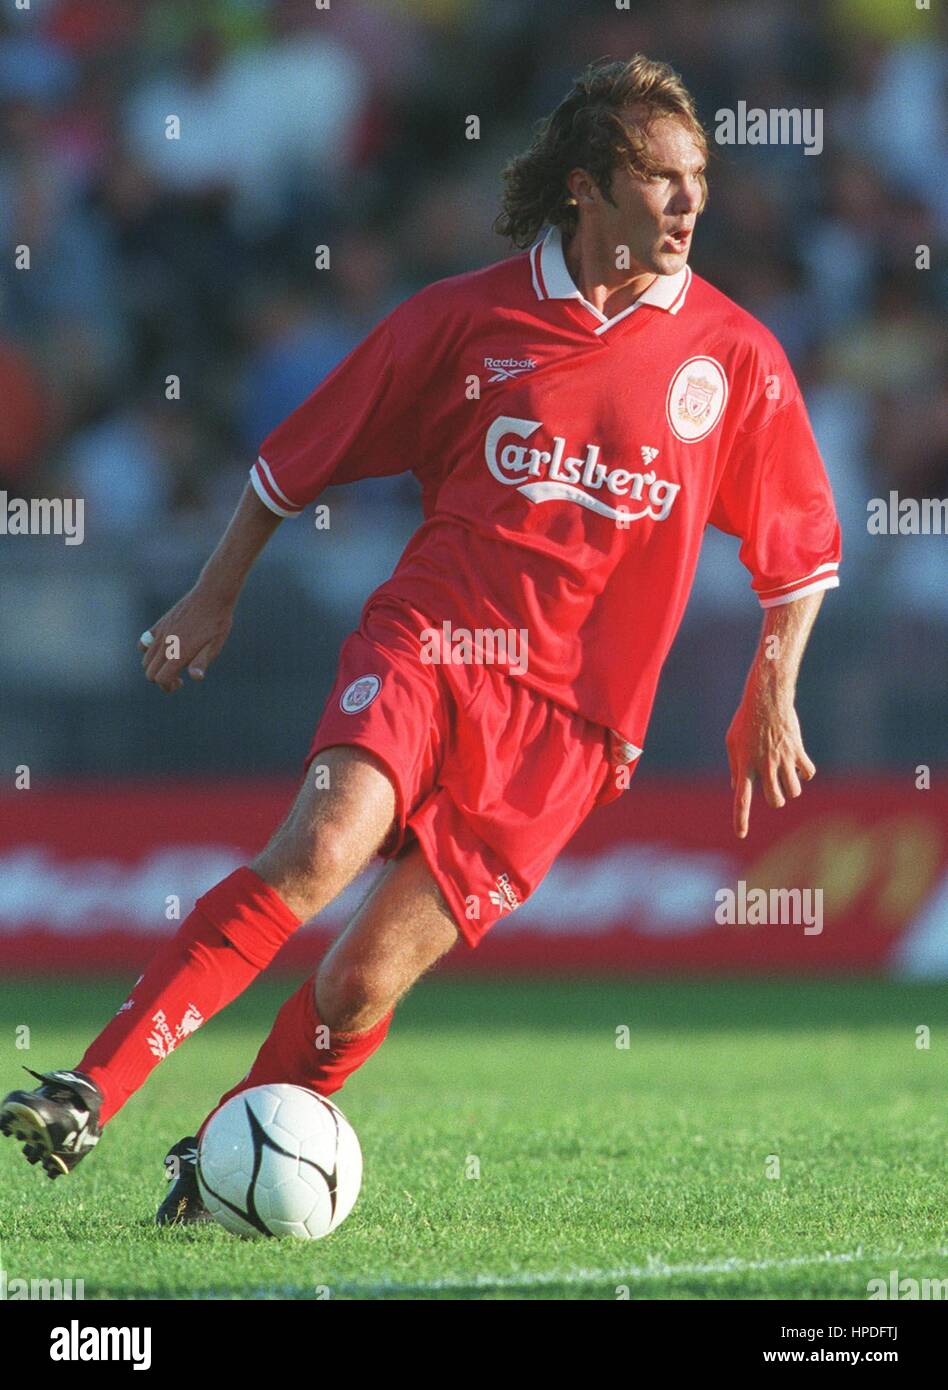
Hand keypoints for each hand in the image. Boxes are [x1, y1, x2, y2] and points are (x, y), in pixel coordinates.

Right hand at [138, 585, 233, 692]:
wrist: (211, 597)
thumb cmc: (216, 624)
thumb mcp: (214, 646)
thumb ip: (201, 662)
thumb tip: (195, 677)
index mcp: (180, 652)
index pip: (161, 679)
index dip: (168, 686)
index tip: (180, 682)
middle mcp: (166, 644)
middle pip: (150, 673)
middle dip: (161, 680)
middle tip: (177, 677)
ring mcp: (160, 634)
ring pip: (146, 660)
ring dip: (155, 667)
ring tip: (172, 664)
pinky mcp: (159, 625)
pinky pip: (143, 643)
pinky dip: (148, 651)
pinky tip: (163, 649)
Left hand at [725, 693, 814, 838]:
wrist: (767, 700)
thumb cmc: (745, 721)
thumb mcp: (732, 743)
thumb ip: (735, 767)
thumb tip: (735, 788)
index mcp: (744, 766)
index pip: (742, 798)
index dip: (741, 818)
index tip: (740, 834)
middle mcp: (764, 766)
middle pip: (775, 799)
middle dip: (776, 799)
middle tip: (774, 788)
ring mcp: (782, 759)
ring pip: (794, 791)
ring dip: (791, 788)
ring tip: (785, 776)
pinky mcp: (798, 752)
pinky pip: (808, 774)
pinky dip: (804, 774)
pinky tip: (798, 766)